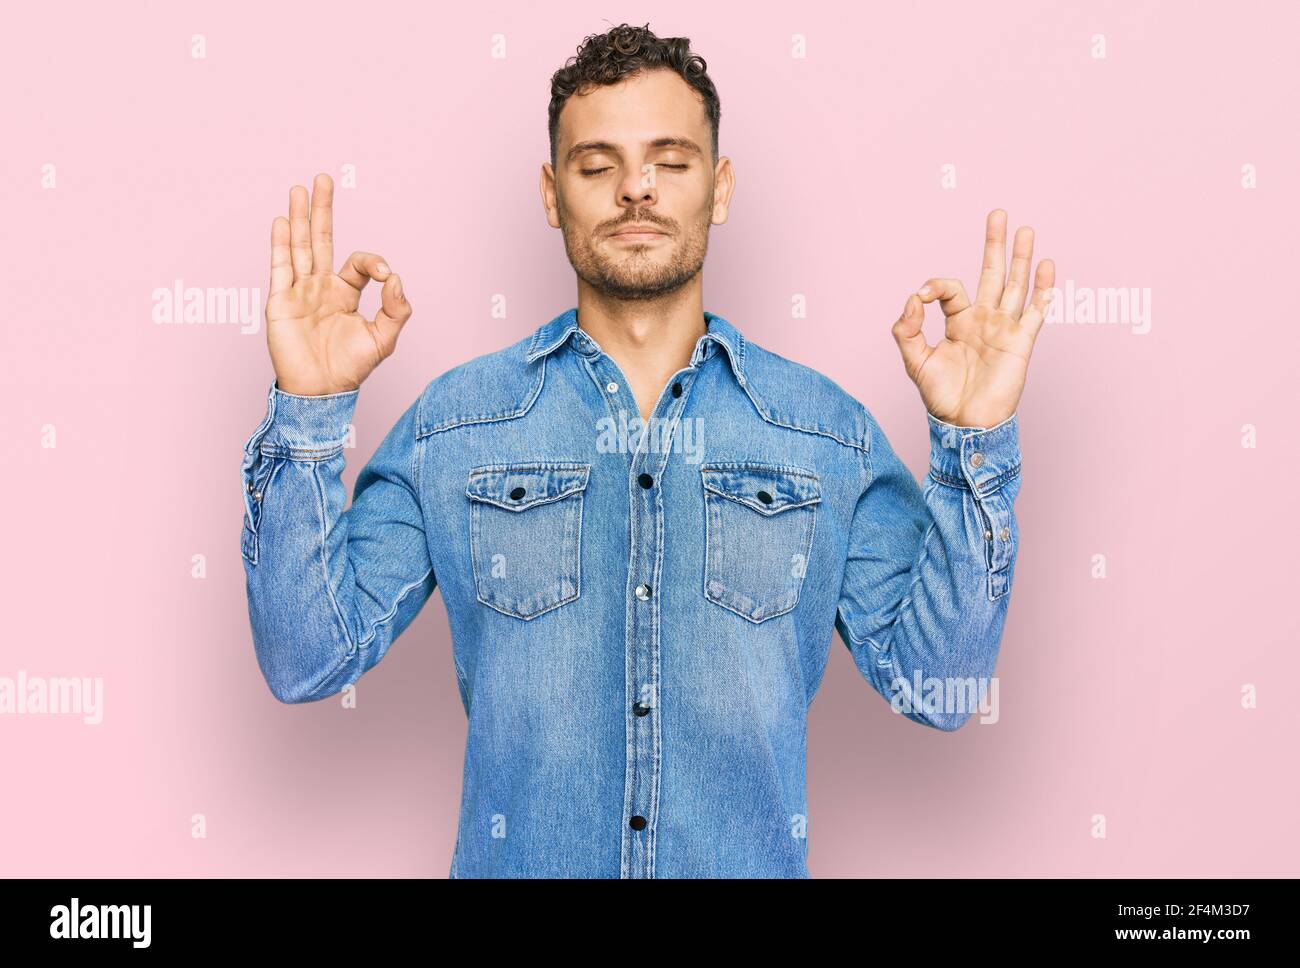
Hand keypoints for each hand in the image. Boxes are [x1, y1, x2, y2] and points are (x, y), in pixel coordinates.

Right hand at [264, 173, 411, 395]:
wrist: (321, 391)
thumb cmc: (350, 369)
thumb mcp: (383, 339)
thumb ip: (396, 309)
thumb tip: (396, 278)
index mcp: (343, 293)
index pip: (356, 262)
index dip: (373, 263)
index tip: (384, 274)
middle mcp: (319, 288)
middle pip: (320, 240)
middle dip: (323, 210)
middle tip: (323, 179)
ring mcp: (298, 292)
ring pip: (299, 247)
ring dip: (300, 217)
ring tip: (299, 190)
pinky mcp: (281, 302)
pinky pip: (281, 267)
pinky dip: (282, 244)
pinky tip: (283, 222)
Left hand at [891, 209, 1053, 427]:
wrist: (965, 423)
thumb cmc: (941, 397)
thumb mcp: (914, 361)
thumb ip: (906, 329)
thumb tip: (913, 298)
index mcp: (959, 321)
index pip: (952, 288)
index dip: (935, 286)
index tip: (921, 297)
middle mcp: (984, 320)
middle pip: (992, 273)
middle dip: (995, 244)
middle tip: (998, 214)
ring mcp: (1005, 329)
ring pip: (1015, 285)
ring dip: (1021, 258)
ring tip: (1026, 231)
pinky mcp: (1021, 342)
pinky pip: (1035, 312)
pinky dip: (1043, 290)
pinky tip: (1047, 267)